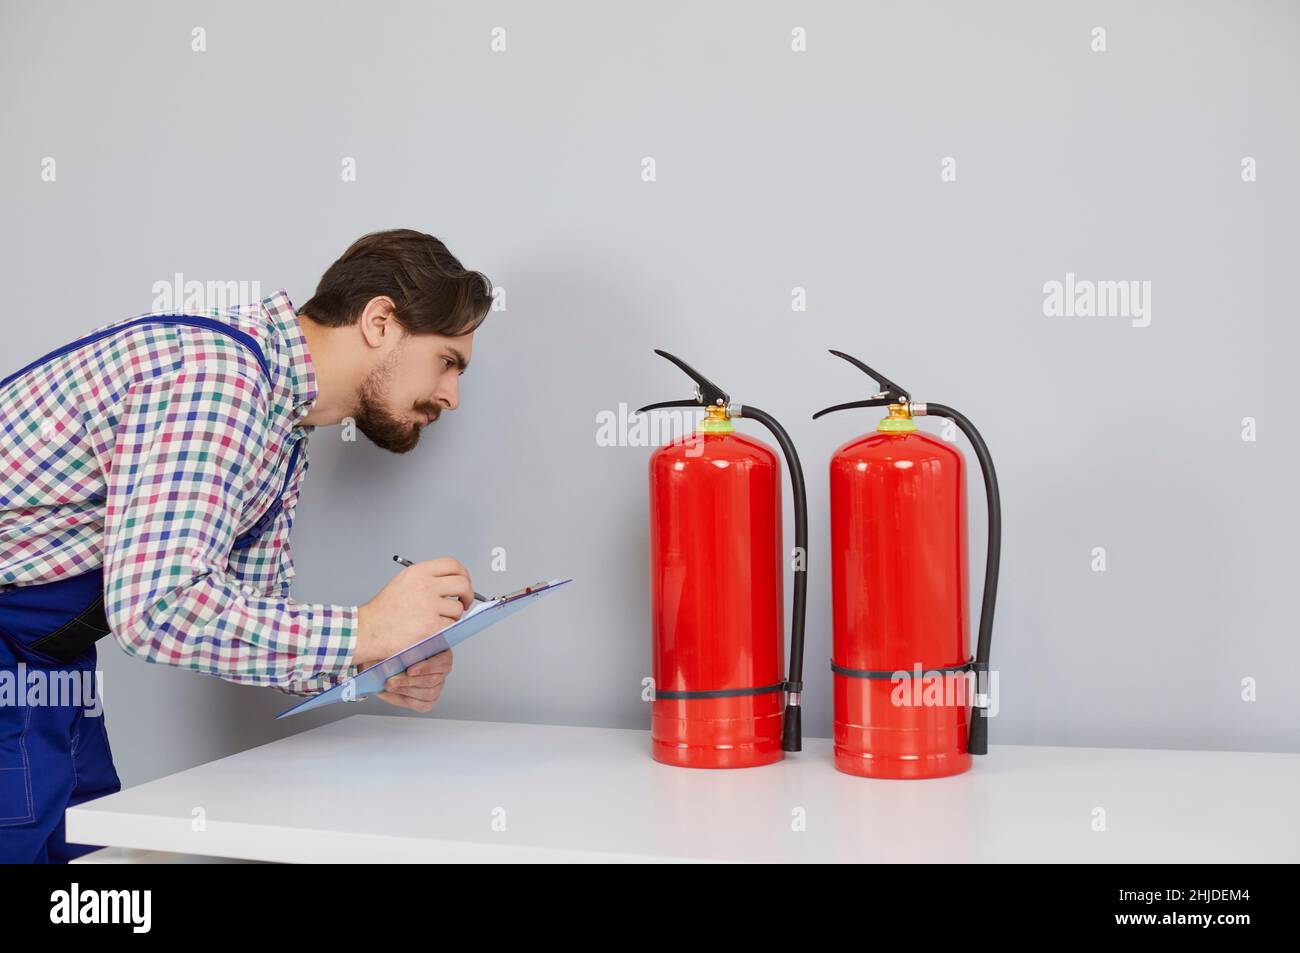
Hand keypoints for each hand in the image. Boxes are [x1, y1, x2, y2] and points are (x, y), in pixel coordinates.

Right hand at [354, 556, 472, 668]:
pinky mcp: (431, 625)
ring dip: (454, 615)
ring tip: (440, 619)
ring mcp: (428, 605)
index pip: (452, 564)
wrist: (368, 630)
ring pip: (458, 608)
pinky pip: (451, 624)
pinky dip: (446, 628)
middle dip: (468, 594)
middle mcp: (425, 585)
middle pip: (462, 583)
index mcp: (418, 572)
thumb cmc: (384, 611)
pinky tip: (434, 628)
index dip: (463, 574)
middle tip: (465, 602)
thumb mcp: (403, 582)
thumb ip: (426, 578)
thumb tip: (452, 582)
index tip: (464, 582)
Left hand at [376, 649, 452, 712]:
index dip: (427, 667)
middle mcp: (442, 670)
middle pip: (432, 680)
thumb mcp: (397, 646)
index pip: (443, 661)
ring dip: (406, 690)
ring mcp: (437, 686)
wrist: (385, 666)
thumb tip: (404, 655)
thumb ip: (402, 648)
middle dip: (409, 681)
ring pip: (429, 693)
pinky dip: (408, 700)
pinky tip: (397, 693)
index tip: (409, 671)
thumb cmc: (394, 653)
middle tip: (391, 680)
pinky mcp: (429, 700)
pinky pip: (424, 705)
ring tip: (390, 686)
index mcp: (441, 652)